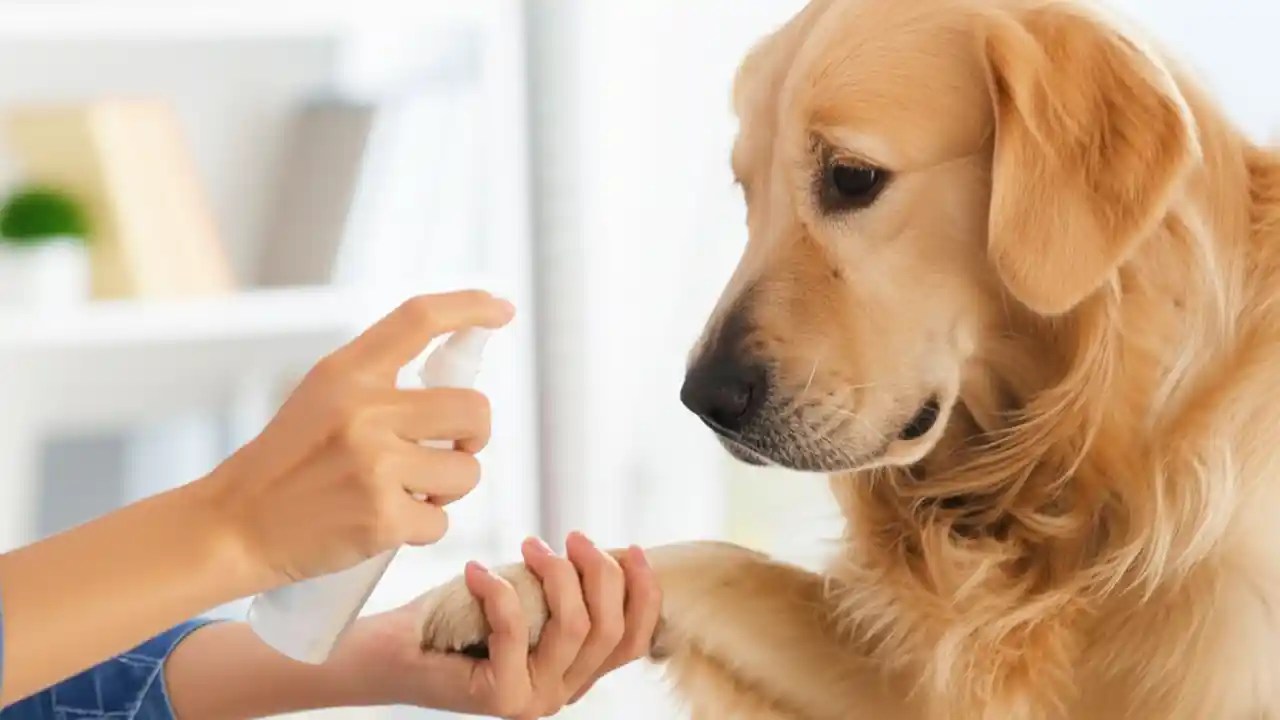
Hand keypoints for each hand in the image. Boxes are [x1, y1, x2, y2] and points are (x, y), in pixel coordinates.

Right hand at [204, 290, 514, 586]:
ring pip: (467, 470)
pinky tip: (386, 523)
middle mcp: (364, 411)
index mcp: (347, 373)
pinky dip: (423, 527)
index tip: (501, 310)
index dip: (469, 307)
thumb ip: (378, 384)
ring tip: (408, 491)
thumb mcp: (321, 398)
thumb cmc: (286, 463)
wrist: (234, 527)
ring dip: (449, 488)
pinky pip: (441, 521)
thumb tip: (457, 381)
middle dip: (475, 435)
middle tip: (454, 448)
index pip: (420, 319)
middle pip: (473, 409)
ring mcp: (374, 465)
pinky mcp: (381, 518)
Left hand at [334, 533, 661, 717]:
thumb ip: (565, 591)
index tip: (631, 549)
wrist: (388, 652)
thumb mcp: (525, 598)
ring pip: (573, 627)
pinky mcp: (500, 698)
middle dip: (598, 572)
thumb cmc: (455, 616)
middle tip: (570, 537)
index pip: (634, 641)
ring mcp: (533, 701)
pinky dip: (499, 590)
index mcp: (576, 674)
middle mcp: (561, 694)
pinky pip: (518, 631)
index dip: (642, 593)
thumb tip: (608, 553)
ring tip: (527, 545)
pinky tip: (477, 570)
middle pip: (609, 629)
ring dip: (554, 573)